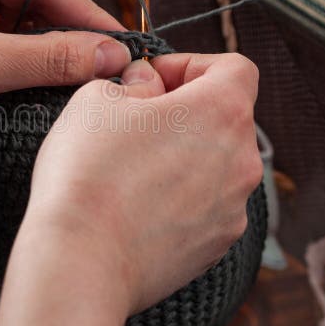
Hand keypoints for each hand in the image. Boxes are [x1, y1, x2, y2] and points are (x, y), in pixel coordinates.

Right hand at [25, 52, 261, 312]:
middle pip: (225, 119)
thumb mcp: (96, 99)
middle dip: (184, 112)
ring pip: (215, 165)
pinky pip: (205, 207)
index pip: (235, 68)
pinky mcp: (216, 246)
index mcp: (221, 111)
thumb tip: (146, 85)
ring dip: (182, 156)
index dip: (192, 65)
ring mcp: (234, 209)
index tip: (153, 79)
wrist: (82, 261)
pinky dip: (179, 198)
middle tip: (134, 121)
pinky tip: (136, 206)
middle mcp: (242, 160)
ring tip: (130, 168)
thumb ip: (133, 82)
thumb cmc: (88, 172)